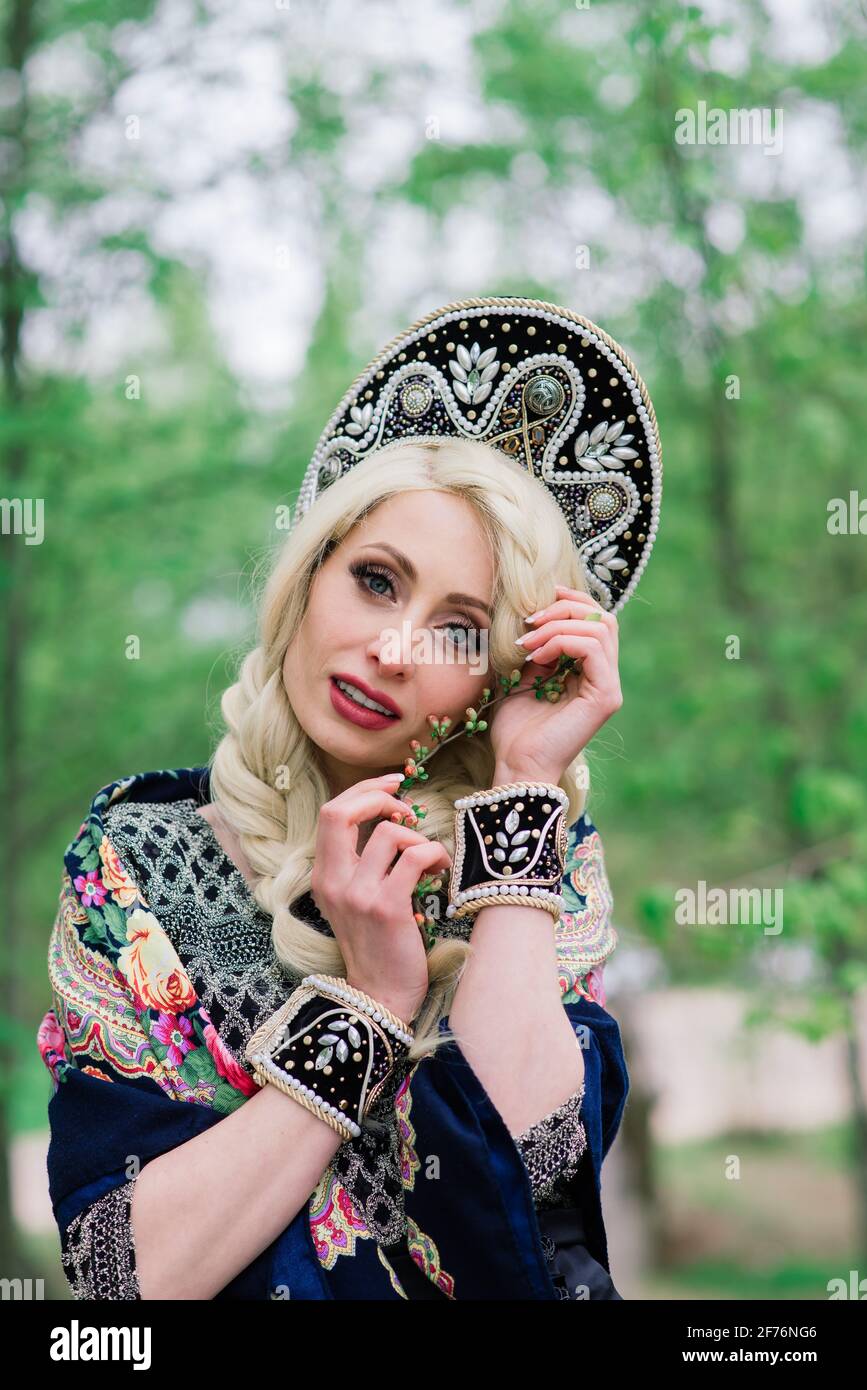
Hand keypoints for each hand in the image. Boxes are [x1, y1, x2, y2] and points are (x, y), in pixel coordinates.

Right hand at [310, 773, 450, 1023]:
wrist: (381, 996)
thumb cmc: (379, 945)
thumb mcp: (356, 900)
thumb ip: (362, 863)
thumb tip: (393, 816)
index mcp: (323, 877)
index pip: (331, 813)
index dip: (363, 791)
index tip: (392, 786)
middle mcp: (333, 882)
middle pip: (341, 812)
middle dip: (379, 796)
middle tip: (407, 807)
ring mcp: (357, 894)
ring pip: (388, 833)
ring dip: (418, 836)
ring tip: (430, 858)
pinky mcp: (386, 907)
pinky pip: (415, 856)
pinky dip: (434, 854)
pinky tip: (440, 870)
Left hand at [489, 584, 622, 783]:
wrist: (517, 764)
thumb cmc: (516, 730)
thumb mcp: (524, 678)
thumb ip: (540, 650)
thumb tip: (540, 620)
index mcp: (590, 674)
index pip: (596, 622)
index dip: (571, 603)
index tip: (536, 605)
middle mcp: (605, 679)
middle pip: (603, 619)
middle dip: (565, 609)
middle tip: (531, 621)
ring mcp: (609, 688)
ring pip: (599, 630)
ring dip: (557, 627)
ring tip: (528, 643)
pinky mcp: (605, 697)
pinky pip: (592, 649)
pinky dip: (562, 642)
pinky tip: (538, 656)